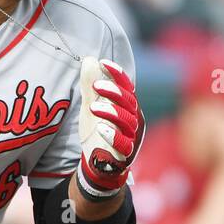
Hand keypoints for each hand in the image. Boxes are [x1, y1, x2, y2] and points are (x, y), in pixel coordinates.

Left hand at [76, 57, 144, 199]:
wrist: (98, 163)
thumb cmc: (98, 131)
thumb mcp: (92, 106)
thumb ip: (90, 86)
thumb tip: (89, 60)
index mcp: (128, 106)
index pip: (127, 86)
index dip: (117, 74)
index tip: (103, 63)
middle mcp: (134, 119)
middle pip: (128, 101)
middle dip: (113, 91)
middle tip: (95, 86)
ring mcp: (131, 136)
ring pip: (127, 120)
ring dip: (110, 111)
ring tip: (92, 107)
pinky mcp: (125, 153)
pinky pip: (123, 143)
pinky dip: (113, 135)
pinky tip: (101, 129)